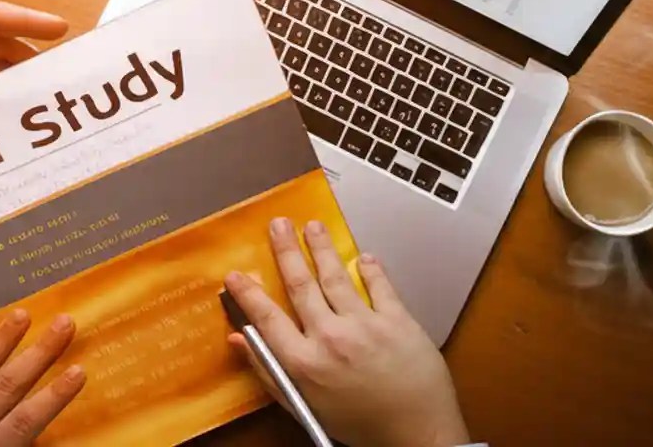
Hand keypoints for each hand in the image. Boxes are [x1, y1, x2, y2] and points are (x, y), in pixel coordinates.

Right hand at [224, 218, 470, 446]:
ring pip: (335, 277)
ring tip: (313, 226)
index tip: (236, 274)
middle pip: (301, 285)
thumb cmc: (360, 424)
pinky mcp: (397, 320)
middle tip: (278, 225)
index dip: (249, 294)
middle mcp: (331, 339)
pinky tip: (363, 257)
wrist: (416, 433)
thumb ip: (270, 371)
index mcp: (304, 364)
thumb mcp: (305, 405)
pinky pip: (379, 285)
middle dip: (287, 250)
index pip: (267, 319)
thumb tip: (240, 339)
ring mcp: (365, 326)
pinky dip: (369, 268)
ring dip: (321, 248)